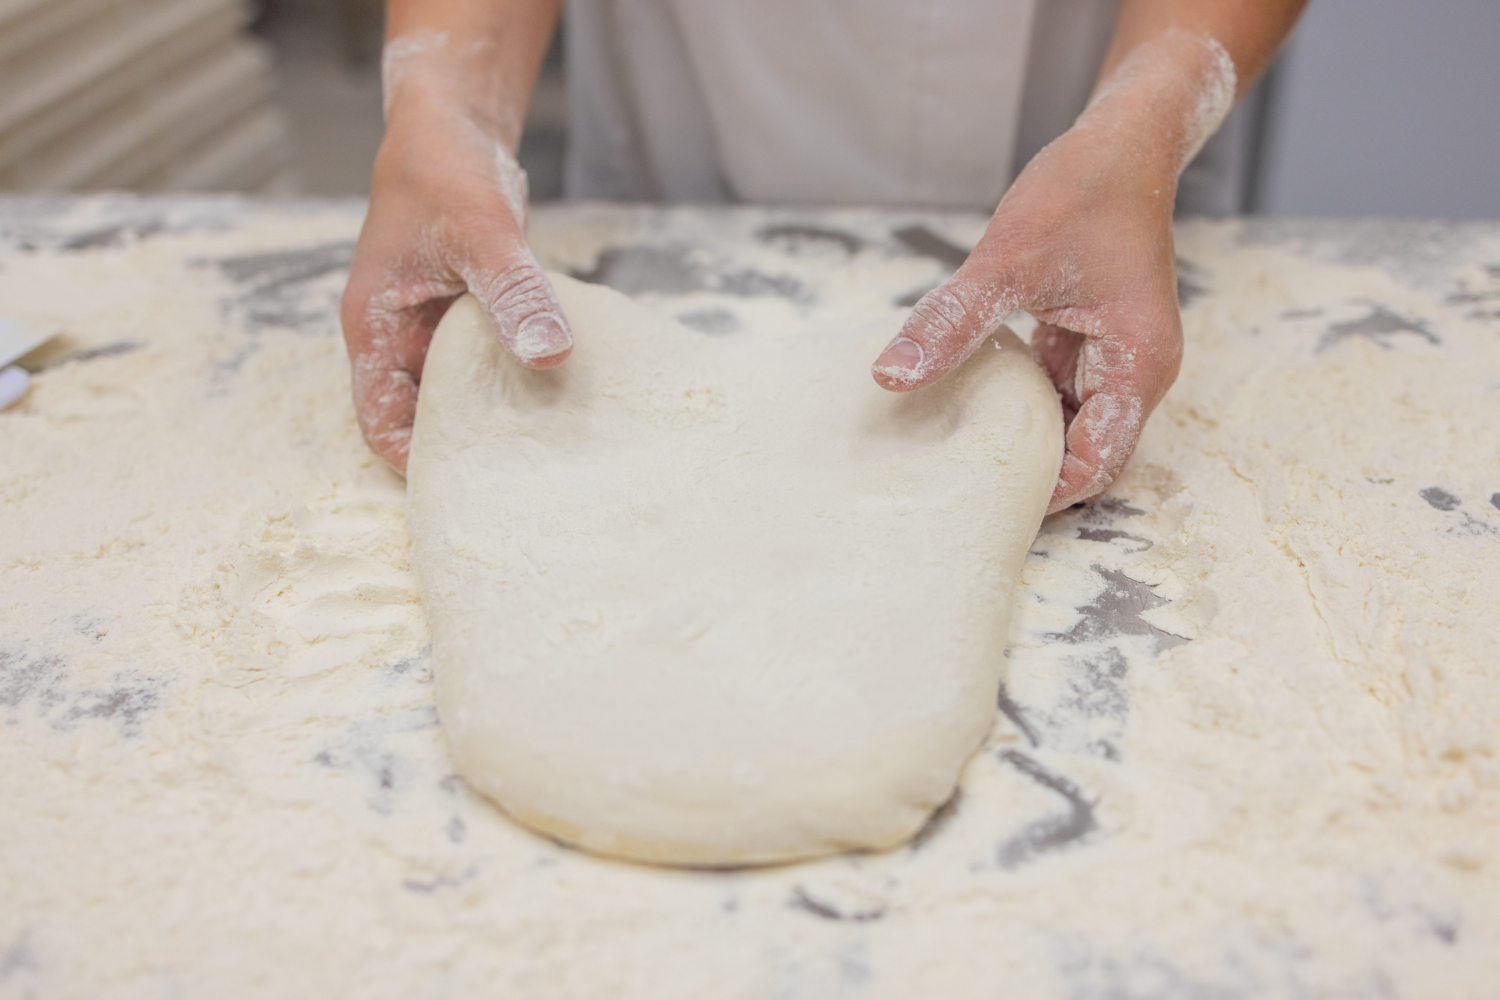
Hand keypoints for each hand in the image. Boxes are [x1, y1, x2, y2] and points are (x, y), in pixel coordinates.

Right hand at [341, 86, 571, 472]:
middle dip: (464, 448)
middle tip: (520, 481)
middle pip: (422, 417)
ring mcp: (433, 329)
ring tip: (545, 451)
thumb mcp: (482, 233)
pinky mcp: (466, 317)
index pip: (380, 420)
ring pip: (459, 393)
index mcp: (376, 328)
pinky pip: (488, 362)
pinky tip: (556, 397)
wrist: (452, 126)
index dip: (415, 460)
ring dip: (494, 416)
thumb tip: (549, 356)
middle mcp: (399, 337)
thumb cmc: (444, 171)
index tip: (466, 486)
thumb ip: (513, 294)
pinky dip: (515, 378)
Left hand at [872, 122, 1181, 513]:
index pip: (1098, 463)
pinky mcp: (1091, 345)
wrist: (1121, 142)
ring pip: (1070, 429)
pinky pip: (1056, 396)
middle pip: (1087, 456)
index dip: (1046, 494)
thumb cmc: (1084, 190)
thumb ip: (951, 322)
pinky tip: (969, 414)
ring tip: (957, 467)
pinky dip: (1020, 409)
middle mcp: (1136, 373)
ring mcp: (1114, 360)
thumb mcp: (1007, 258)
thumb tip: (892, 376)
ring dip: (1023, 445)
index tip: (982, 508)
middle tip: (959, 497)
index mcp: (1138, 365)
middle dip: (1030, 478)